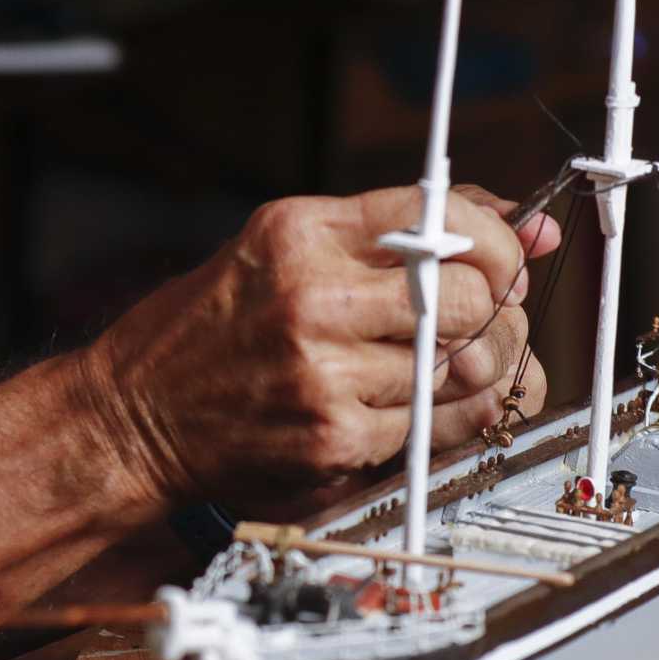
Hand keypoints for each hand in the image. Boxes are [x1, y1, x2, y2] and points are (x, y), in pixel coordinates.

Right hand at [79, 184, 559, 512]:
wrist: (132, 419)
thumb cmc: (207, 330)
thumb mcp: (279, 248)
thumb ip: (394, 234)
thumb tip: (525, 230)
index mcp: (299, 234)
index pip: (442, 219)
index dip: (496, 243)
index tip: (503, 261)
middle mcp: (313, 298)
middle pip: (467, 298)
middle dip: (489, 312)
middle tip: (472, 322)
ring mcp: (325, 375)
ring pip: (463, 367)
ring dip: (465, 371)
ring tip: (424, 367)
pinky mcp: (335, 440)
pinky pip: (436, 426)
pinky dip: (436, 419)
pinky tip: (398, 407)